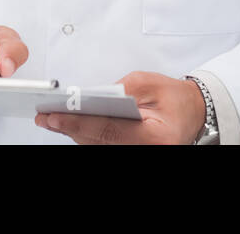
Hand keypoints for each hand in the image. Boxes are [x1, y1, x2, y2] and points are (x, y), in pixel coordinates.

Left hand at [34, 71, 206, 144]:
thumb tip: (89, 97)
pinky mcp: (132, 151)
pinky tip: (69, 126)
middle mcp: (147, 152)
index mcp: (155, 138)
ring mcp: (140, 154)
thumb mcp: (147, 83)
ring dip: (74, 133)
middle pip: (99, 142)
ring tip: (51, 120)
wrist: (194, 111)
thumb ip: (118, 90)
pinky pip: (104, 146)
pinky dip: (86, 135)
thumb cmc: (175, 97)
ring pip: (98, 146)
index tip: (55, 116)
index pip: (108, 130)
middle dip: (70, 128)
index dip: (78, 123)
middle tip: (45, 116)